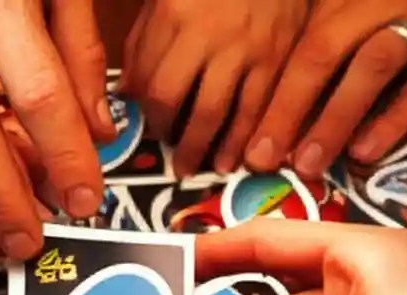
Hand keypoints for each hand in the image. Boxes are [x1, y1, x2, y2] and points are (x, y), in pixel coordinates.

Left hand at [121, 0, 308, 176]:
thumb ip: (146, 39)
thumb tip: (128, 91)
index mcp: (175, 12)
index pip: (148, 80)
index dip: (142, 112)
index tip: (144, 126)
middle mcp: (208, 34)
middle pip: (175, 102)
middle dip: (166, 136)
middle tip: (165, 155)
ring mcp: (246, 49)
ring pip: (216, 114)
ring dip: (200, 148)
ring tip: (192, 167)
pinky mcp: (278, 58)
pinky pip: (257, 109)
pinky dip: (242, 141)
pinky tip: (233, 159)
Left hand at [244, 0, 406, 175]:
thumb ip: (323, 29)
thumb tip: (271, 88)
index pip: (298, 46)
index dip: (270, 95)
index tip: (245, 140)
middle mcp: (376, 4)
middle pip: (322, 55)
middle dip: (288, 111)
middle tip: (261, 160)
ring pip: (371, 69)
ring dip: (336, 119)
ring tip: (308, 164)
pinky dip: (394, 120)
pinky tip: (366, 153)